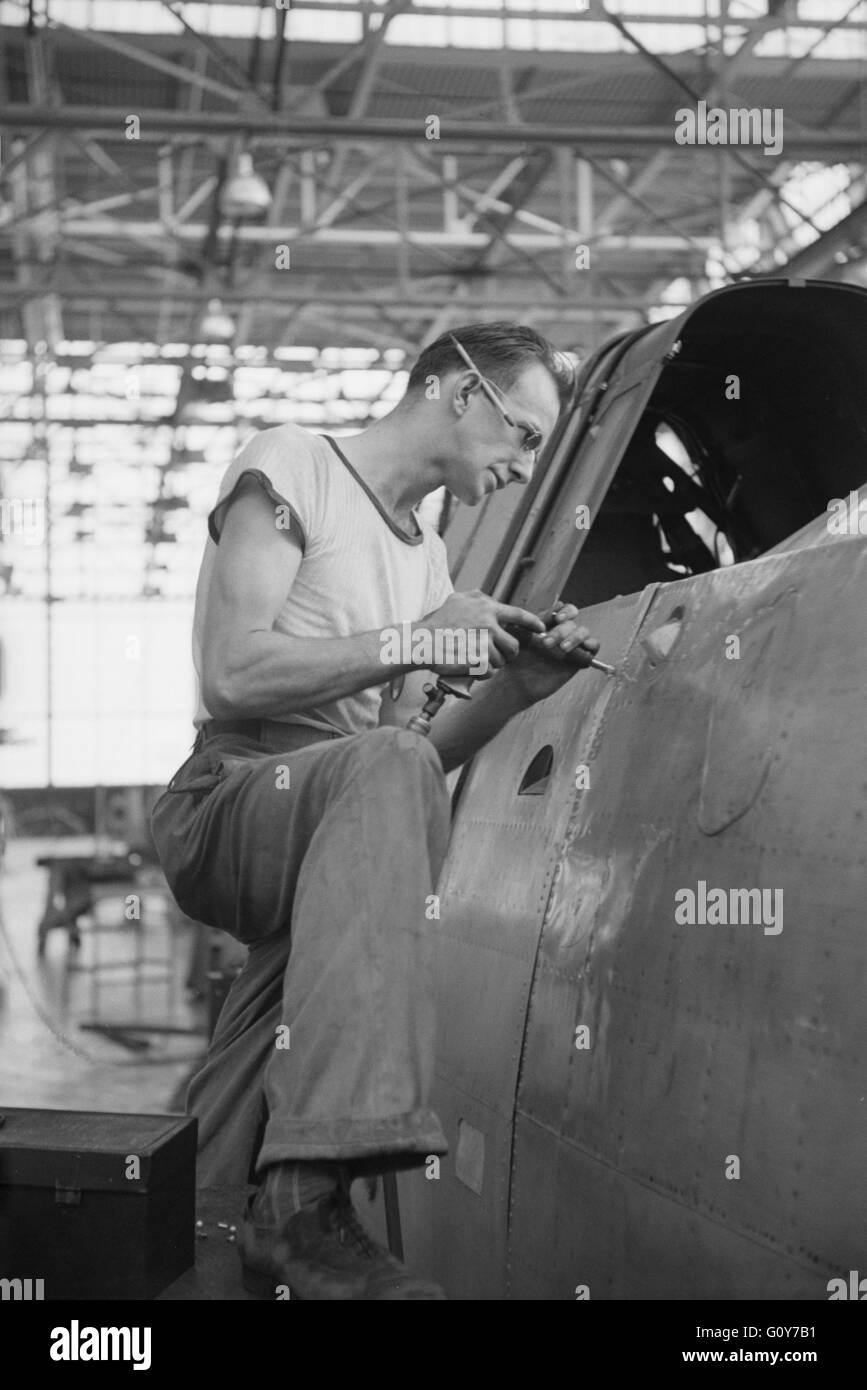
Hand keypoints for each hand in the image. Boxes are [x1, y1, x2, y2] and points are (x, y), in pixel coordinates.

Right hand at [414, 590, 546, 678]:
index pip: (519, 615)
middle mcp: (488, 624)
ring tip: (476, 660)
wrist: (422, 642)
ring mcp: (484, 643)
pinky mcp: (478, 661)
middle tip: (496, 655)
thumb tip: (489, 598)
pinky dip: (482, 674)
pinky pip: (490, 673)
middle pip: (513, 645)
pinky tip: (470, 668)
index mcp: (486, 609)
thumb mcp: (456, 600)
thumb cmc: (437, 623)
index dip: (533, 623)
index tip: (541, 629)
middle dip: (508, 654)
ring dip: (492, 664)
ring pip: (501, 661)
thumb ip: (476, 598)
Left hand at [503, 601, 600, 703]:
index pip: (566, 610)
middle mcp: (563, 633)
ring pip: (584, 632)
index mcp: (551, 624)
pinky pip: (592, 648)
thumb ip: (535, 621)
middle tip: (547, 643)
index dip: (565, 612)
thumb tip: (554, 607)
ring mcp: (572, 646)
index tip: (556, 619)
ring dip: (574, 637)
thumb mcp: (520, 636)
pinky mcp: (578, 660)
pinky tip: (582, 648)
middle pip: (572, 622)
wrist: (516, 683)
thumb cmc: (516, 658)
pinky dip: (590, 645)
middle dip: (561, 631)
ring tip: (562, 649)